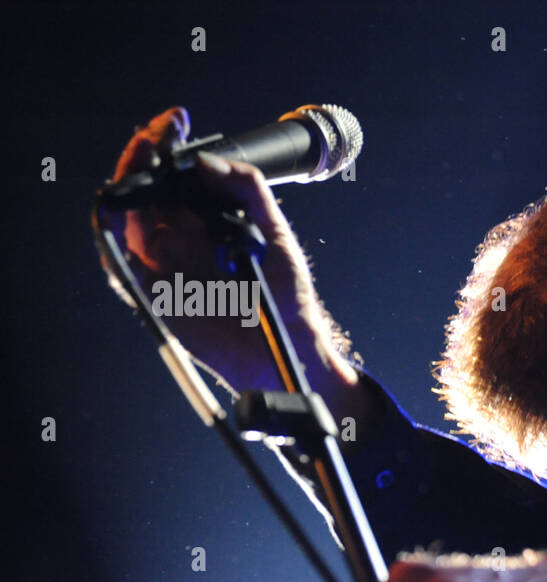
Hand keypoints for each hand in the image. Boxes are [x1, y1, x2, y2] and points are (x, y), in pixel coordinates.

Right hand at [97, 107, 353, 392]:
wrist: (288, 351)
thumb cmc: (285, 298)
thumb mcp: (276, 233)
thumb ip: (248, 191)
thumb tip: (206, 162)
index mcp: (205, 222)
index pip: (174, 175)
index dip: (166, 144)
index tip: (175, 119)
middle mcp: (179, 239)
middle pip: (142, 189)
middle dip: (143, 156)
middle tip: (156, 136)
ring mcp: (163, 265)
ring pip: (125, 218)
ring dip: (131, 185)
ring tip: (148, 160)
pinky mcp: (152, 295)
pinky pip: (118, 262)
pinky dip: (113, 235)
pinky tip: (124, 209)